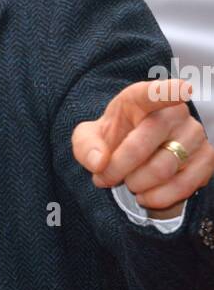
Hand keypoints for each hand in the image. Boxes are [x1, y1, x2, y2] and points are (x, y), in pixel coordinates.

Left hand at [72, 79, 213, 217]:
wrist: (133, 160)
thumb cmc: (112, 141)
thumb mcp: (87, 139)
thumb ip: (86, 146)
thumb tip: (100, 162)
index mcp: (142, 99)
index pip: (156, 92)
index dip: (169, 92)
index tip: (183, 91)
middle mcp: (174, 112)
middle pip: (145, 143)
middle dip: (118, 167)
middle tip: (105, 178)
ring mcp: (195, 134)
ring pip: (163, 169)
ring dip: (137, 184)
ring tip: (129, 183)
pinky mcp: (207, 158)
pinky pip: (183, 185)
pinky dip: (158, 198)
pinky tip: (146, 195)